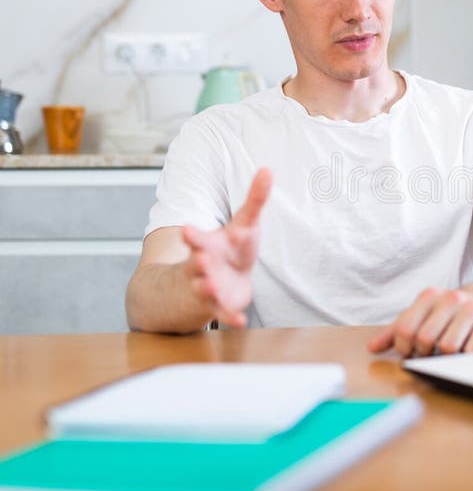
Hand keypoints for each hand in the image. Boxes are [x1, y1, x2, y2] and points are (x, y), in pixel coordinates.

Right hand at [181, 169, 271, 328]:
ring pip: (205, 289)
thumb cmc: (229, 250)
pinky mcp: (218, 307)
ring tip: (210, 285)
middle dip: (199, 261)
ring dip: (207, 288)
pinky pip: (221, 314)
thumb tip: (269, 168)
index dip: (192, 235)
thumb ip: (254, 200)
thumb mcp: (242, 224)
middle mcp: (202, 266)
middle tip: (202, 258)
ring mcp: (207, 288)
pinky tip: (240, 322)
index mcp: (206, 245)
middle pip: (197, 263)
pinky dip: (229, 318)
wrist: (208, 283)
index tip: (186, 230)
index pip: (196, 238)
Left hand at [367, 287, 472, 356]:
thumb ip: (396, 331)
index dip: (404, 348)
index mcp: (429, 296)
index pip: (405, 328)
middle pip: (425, 339)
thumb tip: (372, 348)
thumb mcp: (423, 315)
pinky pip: (472, 352)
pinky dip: (466, 358)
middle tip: (432, 352)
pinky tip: (466, 351)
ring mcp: (472, 310)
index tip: (410, 351)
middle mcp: (451, 299)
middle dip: (425, 354)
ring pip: (448, 347)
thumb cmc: (451, 311)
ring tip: (449, 350)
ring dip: (446, 357)